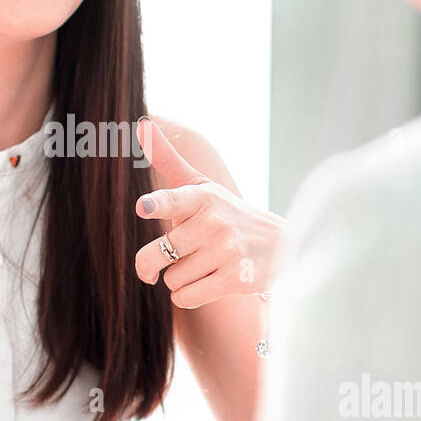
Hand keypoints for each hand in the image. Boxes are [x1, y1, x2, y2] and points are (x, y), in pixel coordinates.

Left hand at [133, 117, 286, 308]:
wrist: (279, 245)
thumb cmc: (225, 213)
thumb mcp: (200, 184)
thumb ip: (167, 158)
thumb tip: (142, 124)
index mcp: (201, 197)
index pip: (174, 200)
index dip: (157, 204)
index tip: (143, 206)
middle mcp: (214, 223)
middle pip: (156, 255)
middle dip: (151, 264)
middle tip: (163, 260)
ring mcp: (227, 252)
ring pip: (171, 279)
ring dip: (179, 277)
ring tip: (204, 264)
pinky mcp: (236, 280)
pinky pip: (185, 297)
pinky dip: (188, 294)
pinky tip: (208, 281)